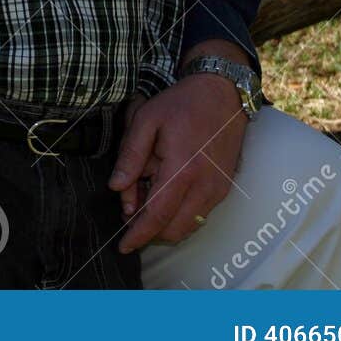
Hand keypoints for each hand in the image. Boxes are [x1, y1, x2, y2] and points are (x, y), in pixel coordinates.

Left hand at [108, 73, 244, 251]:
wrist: (223, 94)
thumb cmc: (182, 104)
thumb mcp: (146, 119)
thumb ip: (130, 155)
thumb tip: (117, 188)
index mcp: (182, 169)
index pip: (157, 215)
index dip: (139, 235)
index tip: (123, 247)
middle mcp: (204, 186)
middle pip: (173, 229)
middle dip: (149, 231)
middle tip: (130, 212)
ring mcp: (217, 190)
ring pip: (188, 226)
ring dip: (165, 223)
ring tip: (147, 194)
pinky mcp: (223, 189)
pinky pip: (199, 215)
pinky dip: (180, 214)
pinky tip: (166, 191)